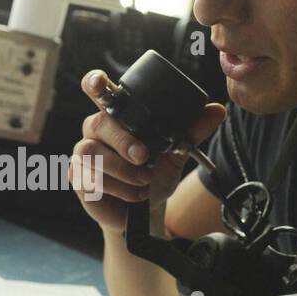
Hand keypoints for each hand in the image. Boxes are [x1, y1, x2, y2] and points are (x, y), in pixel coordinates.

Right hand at [70, 69, 225, 233]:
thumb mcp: (176, 154)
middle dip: (123, 141)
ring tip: (144, 182)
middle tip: (144, 157)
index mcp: (115, 117)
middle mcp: (95, 131)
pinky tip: (133, 196)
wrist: (146, 214)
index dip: (95, 83)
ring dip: (124, 171)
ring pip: (93, 154)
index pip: (98, 92)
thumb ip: (192, 132)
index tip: (100, 81)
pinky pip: (92, 179)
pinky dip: (120, 190)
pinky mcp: (78, 179)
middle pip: (98, 123)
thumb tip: (218, 110)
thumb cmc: (154, 177)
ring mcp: (83, 155)